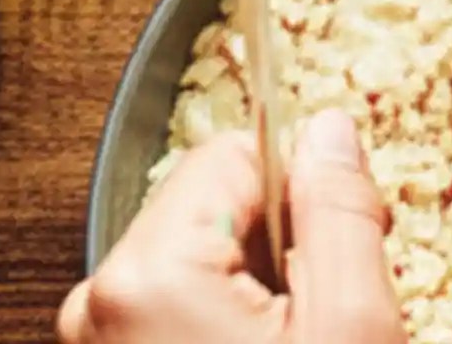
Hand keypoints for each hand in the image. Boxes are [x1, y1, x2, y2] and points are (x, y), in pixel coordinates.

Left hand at [58, 109, 404, 343]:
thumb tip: (330, 128)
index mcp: (150, 274)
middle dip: (284, 238)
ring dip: (264, 278)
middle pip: (219, 199)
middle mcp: (103, 295)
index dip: (308, 188)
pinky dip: (234, 311)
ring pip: (207, 248)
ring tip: (296, 335)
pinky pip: (185, 294)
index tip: (344, 237)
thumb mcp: (349, 322)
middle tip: (324, 305)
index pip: (240, 153)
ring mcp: (103, 330)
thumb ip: (341, 211)